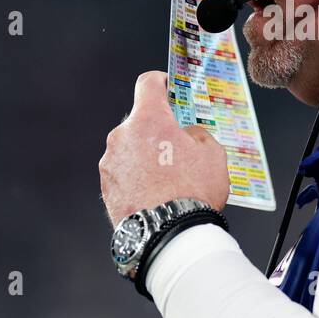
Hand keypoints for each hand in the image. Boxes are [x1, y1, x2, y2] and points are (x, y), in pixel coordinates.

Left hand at [98, 71, 229, 225]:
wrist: (167, 235)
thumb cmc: (191, 192)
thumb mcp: (213, 155)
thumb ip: (198, 135)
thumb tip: (188, 135)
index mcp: (149, 119)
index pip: (148, 83)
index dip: (160, 82)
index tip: (166, 87)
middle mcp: (123, 135)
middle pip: (140, 122)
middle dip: (157, 131)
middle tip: (177, 148)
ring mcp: (110, 162)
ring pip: (130, 149)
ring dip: (145, 156)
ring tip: (167, 179)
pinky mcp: (106, 186)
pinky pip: (122, 172)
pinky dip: (136, 177)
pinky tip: (154, 193)